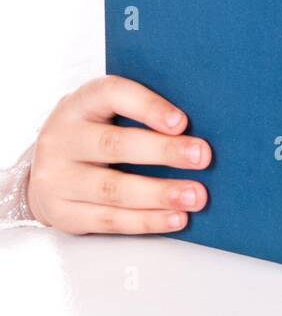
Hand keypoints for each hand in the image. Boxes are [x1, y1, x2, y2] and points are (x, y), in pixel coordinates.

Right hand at [26, 75, 211, 234]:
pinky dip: (147, 220)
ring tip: (195, 196)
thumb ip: (141, 112)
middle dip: (163, 152)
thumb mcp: (106, 110)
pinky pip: (109, 220)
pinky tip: (175, 218)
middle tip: (202, 157)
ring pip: (113, 189)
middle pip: (115, 145)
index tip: (182, 122)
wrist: (44, 167)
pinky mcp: (62, 212)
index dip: (148, 107)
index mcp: (81, 102)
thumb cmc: (93, 131)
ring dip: (160, 194)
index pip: (113, 95)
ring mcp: (58, 177)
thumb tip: (194, 126)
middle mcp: (63, 137)